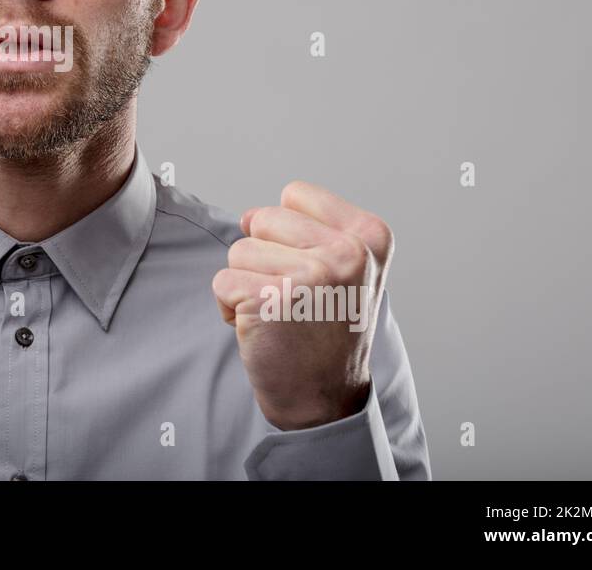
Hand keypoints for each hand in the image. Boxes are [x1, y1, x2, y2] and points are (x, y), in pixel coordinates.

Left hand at [211, 180, 392, 429]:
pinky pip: (222, 281)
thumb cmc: (327, 328)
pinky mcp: (273, 299)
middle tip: (293, 298)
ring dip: (246, 284)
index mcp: (368, 235)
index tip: (312, 273)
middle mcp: (347, 252)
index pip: (296, 194)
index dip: (289, 232)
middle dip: (264, 258)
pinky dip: (230, 306)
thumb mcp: (346, 267)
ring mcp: (312, 275)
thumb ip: (307, 228)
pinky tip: (262, 328)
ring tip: (279, 313)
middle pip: (262, 219)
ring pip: (239, 250)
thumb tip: (248, 215)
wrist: (324, 397)